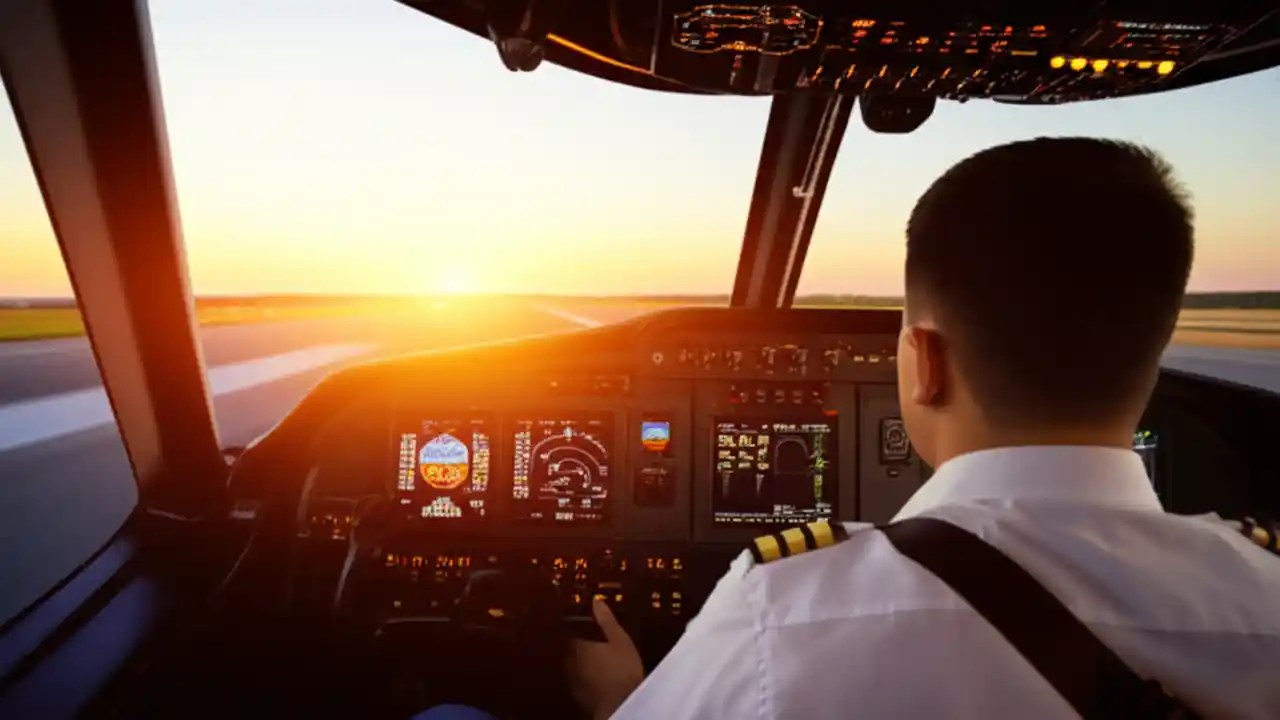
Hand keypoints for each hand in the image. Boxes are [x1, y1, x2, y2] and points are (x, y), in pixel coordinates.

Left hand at [568, 599, 644, 719]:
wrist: (618, 707)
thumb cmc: (621, 669)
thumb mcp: (619, 640)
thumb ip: (605, 621)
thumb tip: (594, 600)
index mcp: (576, 643)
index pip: (571, 627)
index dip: (579, 622)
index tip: (586, 617)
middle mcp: (568, 660)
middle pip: (572, 645)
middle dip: (581, 640)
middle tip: (595, 637)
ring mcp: (571, 679)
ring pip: (576, 663)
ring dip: (584, 659)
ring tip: (599, 656)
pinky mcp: (578, 696)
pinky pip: (581, 678)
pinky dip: (588, 674)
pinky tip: (599, 676)